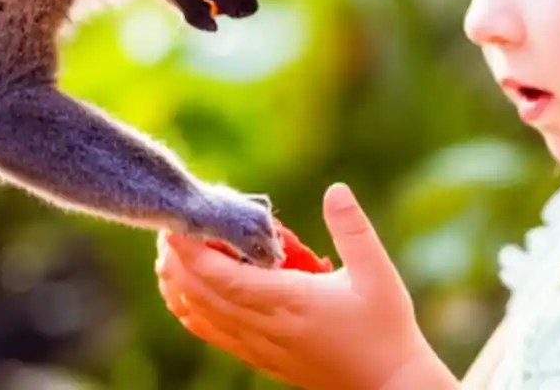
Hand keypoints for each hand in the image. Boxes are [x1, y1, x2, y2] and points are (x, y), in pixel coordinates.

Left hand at [156, 182, 455, 389]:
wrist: (390, 387)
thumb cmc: (385, 327)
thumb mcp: (377, 272)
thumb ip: (353, 229)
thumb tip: (336, 189)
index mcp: (287, 302)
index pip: (222, 278)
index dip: (192, 253)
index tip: (176, 225)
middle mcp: (266, 328)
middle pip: (202, 296)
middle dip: (177, 263)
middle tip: (169, 229)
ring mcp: (261, 348)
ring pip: (203, 319)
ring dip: (180, 287)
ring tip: (170, 257)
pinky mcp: (264, 360)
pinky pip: (216, 336)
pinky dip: (194, 312)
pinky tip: (188, 297)